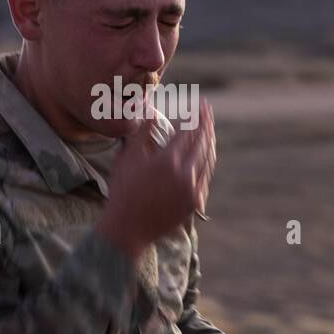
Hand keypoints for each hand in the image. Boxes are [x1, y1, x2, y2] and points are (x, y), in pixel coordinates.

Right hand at [96, 98, 215, 260]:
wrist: (128, 229)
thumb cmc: (123, 191)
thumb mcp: (128, 158)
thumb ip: (142, 133)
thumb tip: (149, 109)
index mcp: (168, 161)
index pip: (190, 131)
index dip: (197, 115)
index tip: (201, 104)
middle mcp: (185, 174)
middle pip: (203, 142)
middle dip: (207, 124)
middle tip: (208, 111)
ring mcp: (193, 190)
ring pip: (208, 159)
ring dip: (210, 141)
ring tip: (209, 129)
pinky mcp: (194, 202)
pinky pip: (206, 176)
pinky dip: (208, 161)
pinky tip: (206, 155)